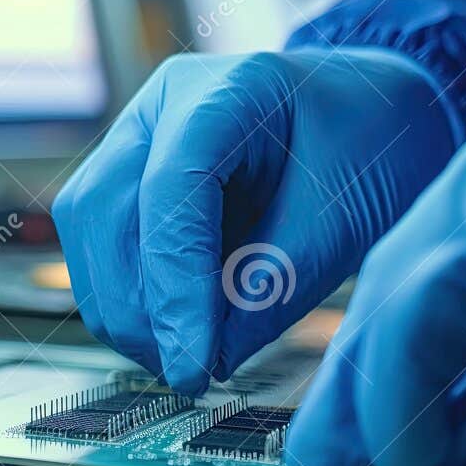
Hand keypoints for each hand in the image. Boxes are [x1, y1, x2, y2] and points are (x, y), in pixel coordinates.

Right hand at [52, 48, 458, 392]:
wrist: (376, 115)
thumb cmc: (371, 149)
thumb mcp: (344, 223)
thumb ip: (273, 287)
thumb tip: (205, 360)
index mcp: (226, 91)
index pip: (170, 191)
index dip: (173, 287)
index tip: (192, 364)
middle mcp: (162, 107)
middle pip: (105, 211)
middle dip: (138, 309)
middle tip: (186, 373)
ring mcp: (136, 139)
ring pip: (89, 231)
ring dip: (124, 311)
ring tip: (181, 359)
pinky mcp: (129, 179)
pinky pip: (100, 244)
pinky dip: (129, 300)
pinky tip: (172, 334)